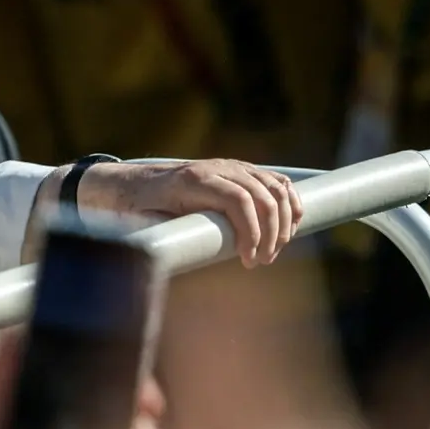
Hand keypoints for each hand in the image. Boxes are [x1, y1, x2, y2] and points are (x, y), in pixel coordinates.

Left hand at [75, 159, 299, 266]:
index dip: (251, 232)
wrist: (136, 183)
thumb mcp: (143, 221)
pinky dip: (290, 202)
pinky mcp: (243, 171)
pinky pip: (277, 182)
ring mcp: (233, 167)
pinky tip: (293, 226)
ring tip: (272, 251)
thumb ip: (159, 234)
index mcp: (194, 180)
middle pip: (263, 196)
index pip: (239, 200)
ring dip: (283, 223)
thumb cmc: (139, 207)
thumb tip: (173, 258)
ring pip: (275, 189)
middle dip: (270, 233)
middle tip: (261, 262)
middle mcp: (218, 168)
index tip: (248, 261)